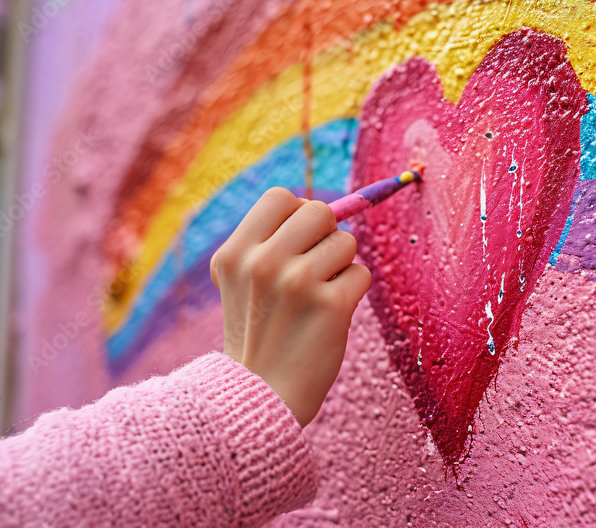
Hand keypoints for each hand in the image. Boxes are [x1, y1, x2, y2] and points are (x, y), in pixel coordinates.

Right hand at [210, 187, 371, 425]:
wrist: (261, 397)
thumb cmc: (258, 335)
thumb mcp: (241, 283)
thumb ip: (269, 243)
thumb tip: (323, 210)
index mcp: (234, 254)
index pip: (280, 197)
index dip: (297, 213)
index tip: (298, 242)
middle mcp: (263, 263)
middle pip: (319, 211)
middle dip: (326, 236)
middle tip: (314, 269)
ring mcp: (298, 282)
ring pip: (345, 242)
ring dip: (340, 267)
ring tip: (317, 298)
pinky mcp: (331, 304)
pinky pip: (360, 273)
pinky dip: (352, 292)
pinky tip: (329, 316)